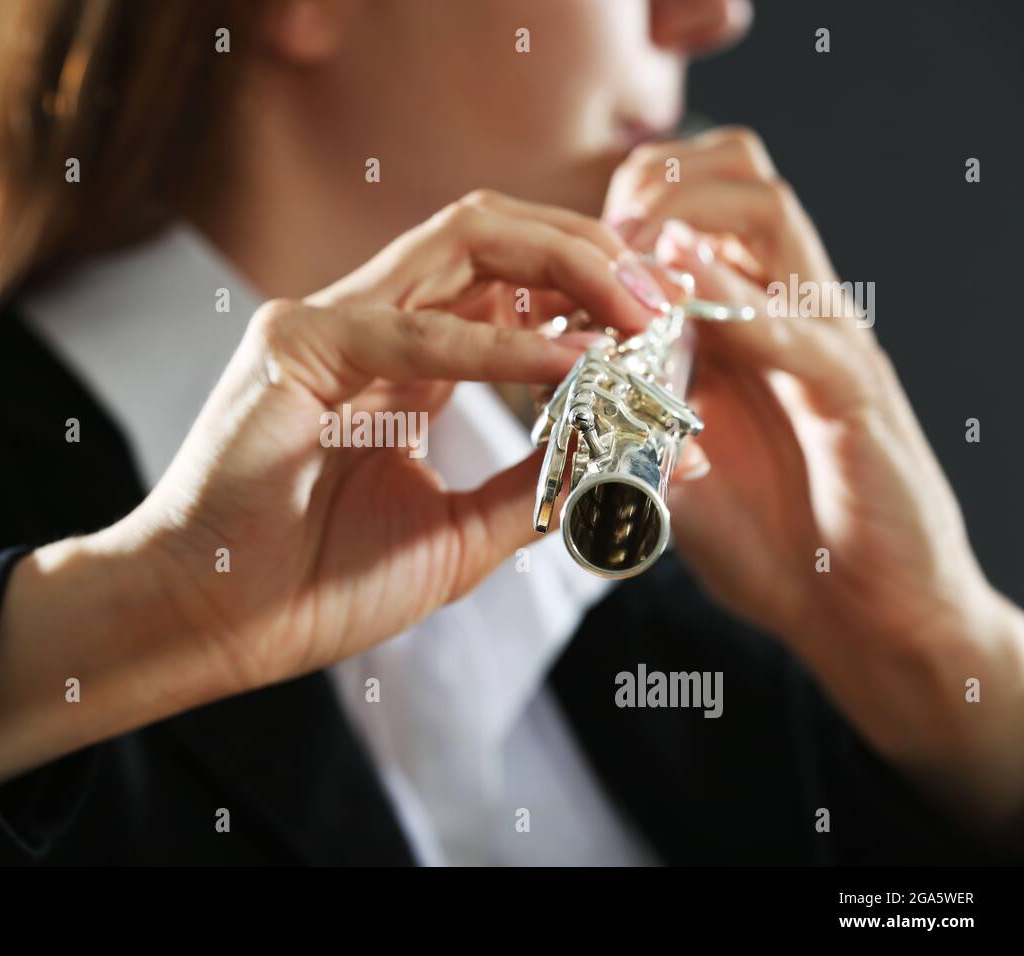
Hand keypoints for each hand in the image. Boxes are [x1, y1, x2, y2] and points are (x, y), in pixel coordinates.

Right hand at [0, 191, 667, 783]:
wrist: (219, 624)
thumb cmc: (319, 581)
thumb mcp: (460, 533)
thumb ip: (538, 485)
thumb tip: (637, 455)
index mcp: (406, 361)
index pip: (510, 284)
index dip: (593, 290)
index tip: (666, 331)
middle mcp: (371, 324)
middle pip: (496, 238)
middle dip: (593, 257)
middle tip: (667, 303)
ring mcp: (327, 322)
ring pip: (462, 244)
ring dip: (564, 268)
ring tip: (640, 312)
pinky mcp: (293, 346)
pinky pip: (416, 332)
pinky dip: (503, 343)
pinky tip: (573, 361)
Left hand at [604, 127, 1023, 826]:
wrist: (864, 613)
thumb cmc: (774, 537)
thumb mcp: (681, 463)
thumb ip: (632, 416)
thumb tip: (554, 392)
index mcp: (752, 319)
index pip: (702, 201)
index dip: (630, 202)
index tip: (570, 252)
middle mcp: (791, 313)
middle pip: (740, 176)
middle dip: (657, 183)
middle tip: (601, 238)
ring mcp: (826, 346)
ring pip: (772, 220)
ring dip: (687, 222)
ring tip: (632, 258)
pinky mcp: (855, 402)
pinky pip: (803, 334)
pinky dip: (741, 313)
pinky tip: (690, 310)